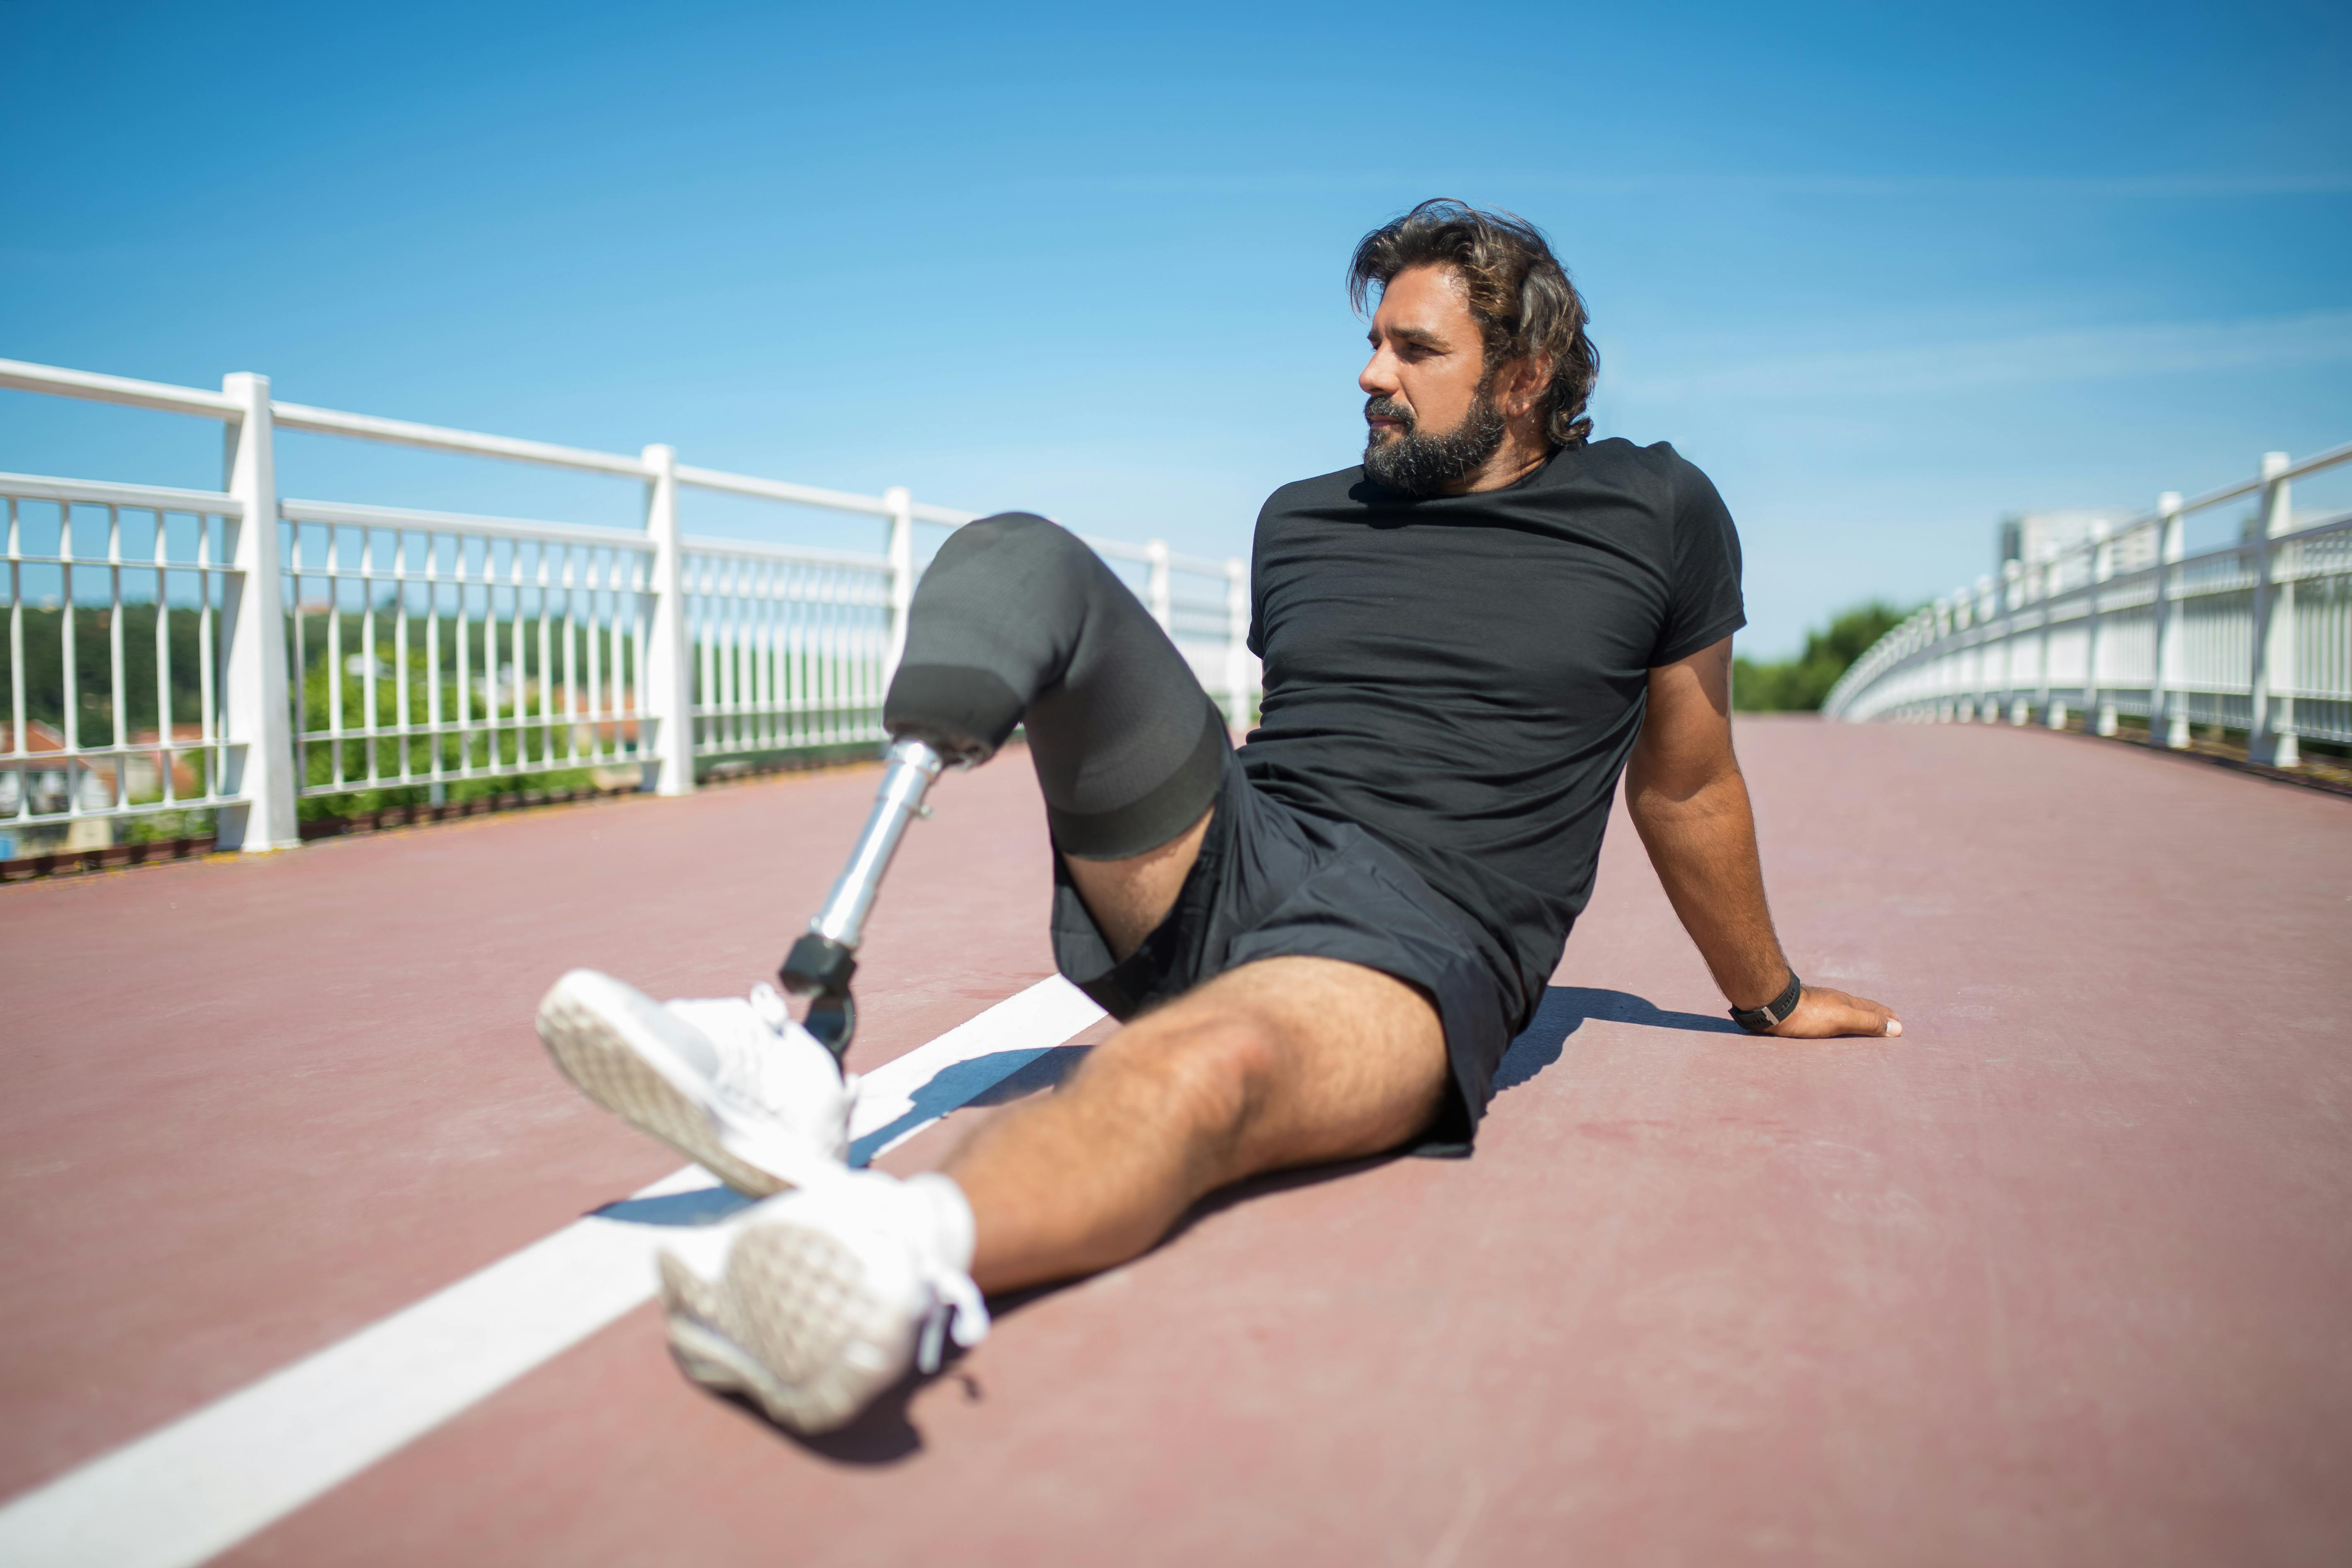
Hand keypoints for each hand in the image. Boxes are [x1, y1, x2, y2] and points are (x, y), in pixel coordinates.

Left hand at [1767, 984, 1901, 1038]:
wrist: (1772, 1004)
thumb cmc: (1809, 1014)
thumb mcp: (1843, 1019)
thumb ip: (1868, 1023)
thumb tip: (1898, 1027)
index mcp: (1846, 1002)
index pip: (1871, 1008)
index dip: (1885, 1015)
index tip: (1897, 1019)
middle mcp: (1834, 1000)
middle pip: (1859, 1006)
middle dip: (1874, 1013)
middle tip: (1886, 1018)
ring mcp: (1818, 1003)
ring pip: (1843, 1008)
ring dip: (1856, 1014)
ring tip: (1862, 1018)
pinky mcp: (1802, 1009)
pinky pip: (1828, 1014)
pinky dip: (1838, 1017)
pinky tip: (1829, 1018)